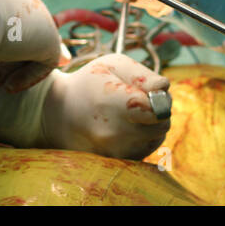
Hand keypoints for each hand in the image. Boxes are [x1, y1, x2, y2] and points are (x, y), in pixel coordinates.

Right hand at [41, 54, 171, 157]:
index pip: (157, 110)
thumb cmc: (90, 83)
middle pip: (162, 125)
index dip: (159, 98)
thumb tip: (164, 88)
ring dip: (152, 124)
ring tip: (131, 112)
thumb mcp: (113, 64)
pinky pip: (147, 148)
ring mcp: (116, 151)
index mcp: (114, 105)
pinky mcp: (118, 161)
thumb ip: (142, 74)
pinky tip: (127, 125)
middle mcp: (115, 133)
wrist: (60, 112)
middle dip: (159, 110)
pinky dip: (144, 136)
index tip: (148, 92)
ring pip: (157, 137)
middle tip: (142, 99)